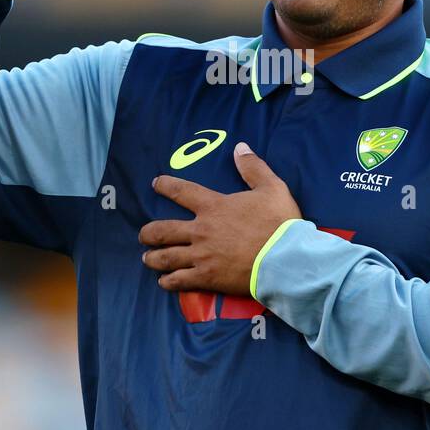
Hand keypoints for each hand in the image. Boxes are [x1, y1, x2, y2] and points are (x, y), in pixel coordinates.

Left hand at [140, 143, 301, 296]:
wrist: (285, 260)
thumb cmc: (280, 223)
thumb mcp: (272, 188)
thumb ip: (253, 167)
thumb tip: (240, 147)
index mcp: (213, 206)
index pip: (181, 191)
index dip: (165, 185)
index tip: (156, 184)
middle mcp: (201, 230)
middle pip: (163, 230)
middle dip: (148, 232)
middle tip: (143, 234)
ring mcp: (201, 256)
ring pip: (165, 257)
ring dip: (153, 258)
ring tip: (147, 258)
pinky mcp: (206, 278)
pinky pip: (179, 280)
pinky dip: (168, 281)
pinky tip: (164, 282)